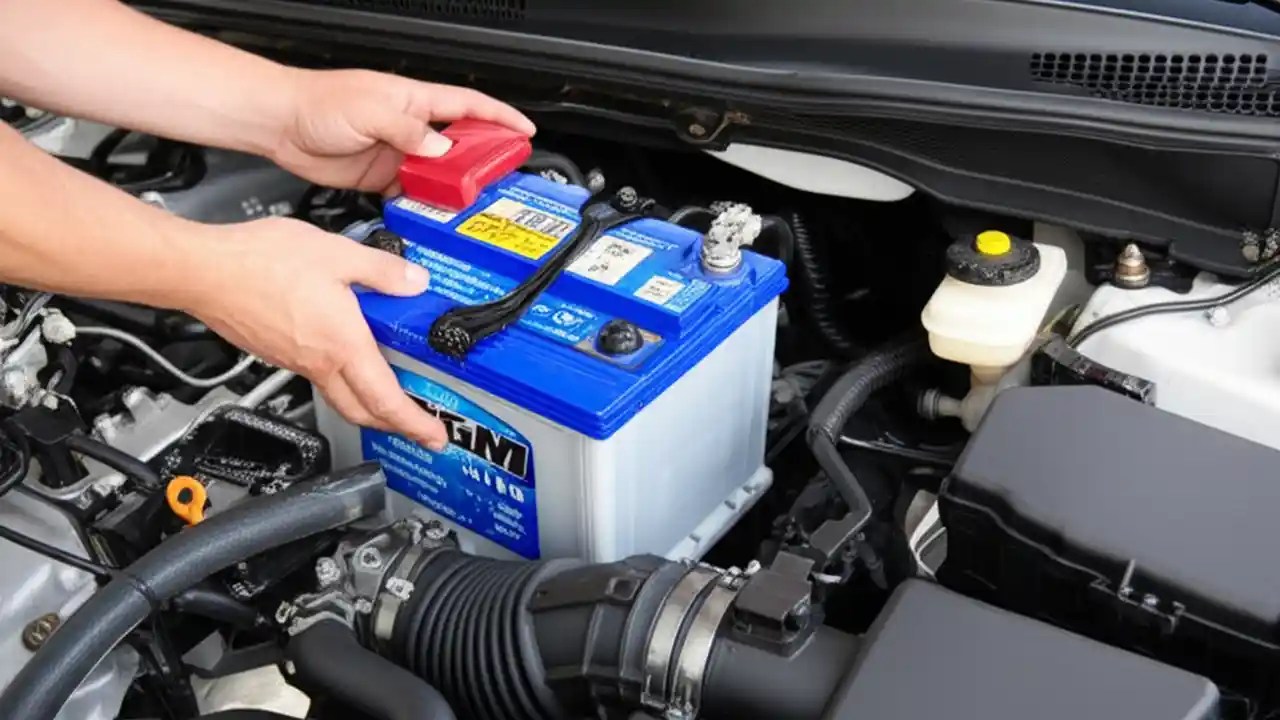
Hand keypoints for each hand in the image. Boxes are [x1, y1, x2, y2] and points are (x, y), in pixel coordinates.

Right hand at [182, 217, 447, 449]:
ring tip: (389, 396)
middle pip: (362, 411)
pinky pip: (317, 377)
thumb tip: (416, 283)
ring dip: (368, 403)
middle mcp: (318, 362)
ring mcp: (294, 361)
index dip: (415, 424)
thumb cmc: (258, 262)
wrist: (202, 270)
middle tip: (419, 427)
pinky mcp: (276, 352)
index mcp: (342, 345)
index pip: (386, 400)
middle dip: (395, 425)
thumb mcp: (336, 253)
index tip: (434, 437)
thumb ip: (381, 270)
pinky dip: (341, 380)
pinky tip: (347, 358)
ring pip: (339, 396)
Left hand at [272, 68, 534, 192]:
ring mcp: (398, 153)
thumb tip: (440, 149)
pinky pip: (412, 193)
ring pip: (438, 173)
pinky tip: (432, 213)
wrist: (281, 123)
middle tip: (500, 180)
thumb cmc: (320, 102)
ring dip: (452, 188)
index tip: (523, 132)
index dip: (500, 118)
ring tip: (469, 203)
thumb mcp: (370, 111)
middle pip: (460, 145)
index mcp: (415, 101)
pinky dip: (424, 204)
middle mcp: (411, 127)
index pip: (469, 106)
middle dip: (483, 161)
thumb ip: (408, 132)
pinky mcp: (382, 176)